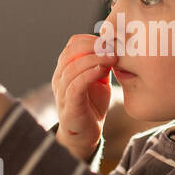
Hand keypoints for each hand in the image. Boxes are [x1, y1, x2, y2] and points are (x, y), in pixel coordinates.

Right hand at [51, 33, 113, 159]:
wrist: (86, 134)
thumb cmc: (92, 105)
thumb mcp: (99, 80)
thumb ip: (102, 63)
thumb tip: (114, 46)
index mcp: (66, 68)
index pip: (73, 43)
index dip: (92, 39)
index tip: (111, 41)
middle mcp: (59, 77)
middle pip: (71, 52)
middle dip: (93, 46)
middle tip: (113, 48)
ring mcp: (62, 92)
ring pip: (72, 67)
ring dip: (94, 59)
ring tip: (112, 58)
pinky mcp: (69, 106)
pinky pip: (75, 86)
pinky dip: (88, 74)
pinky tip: (102, 71)